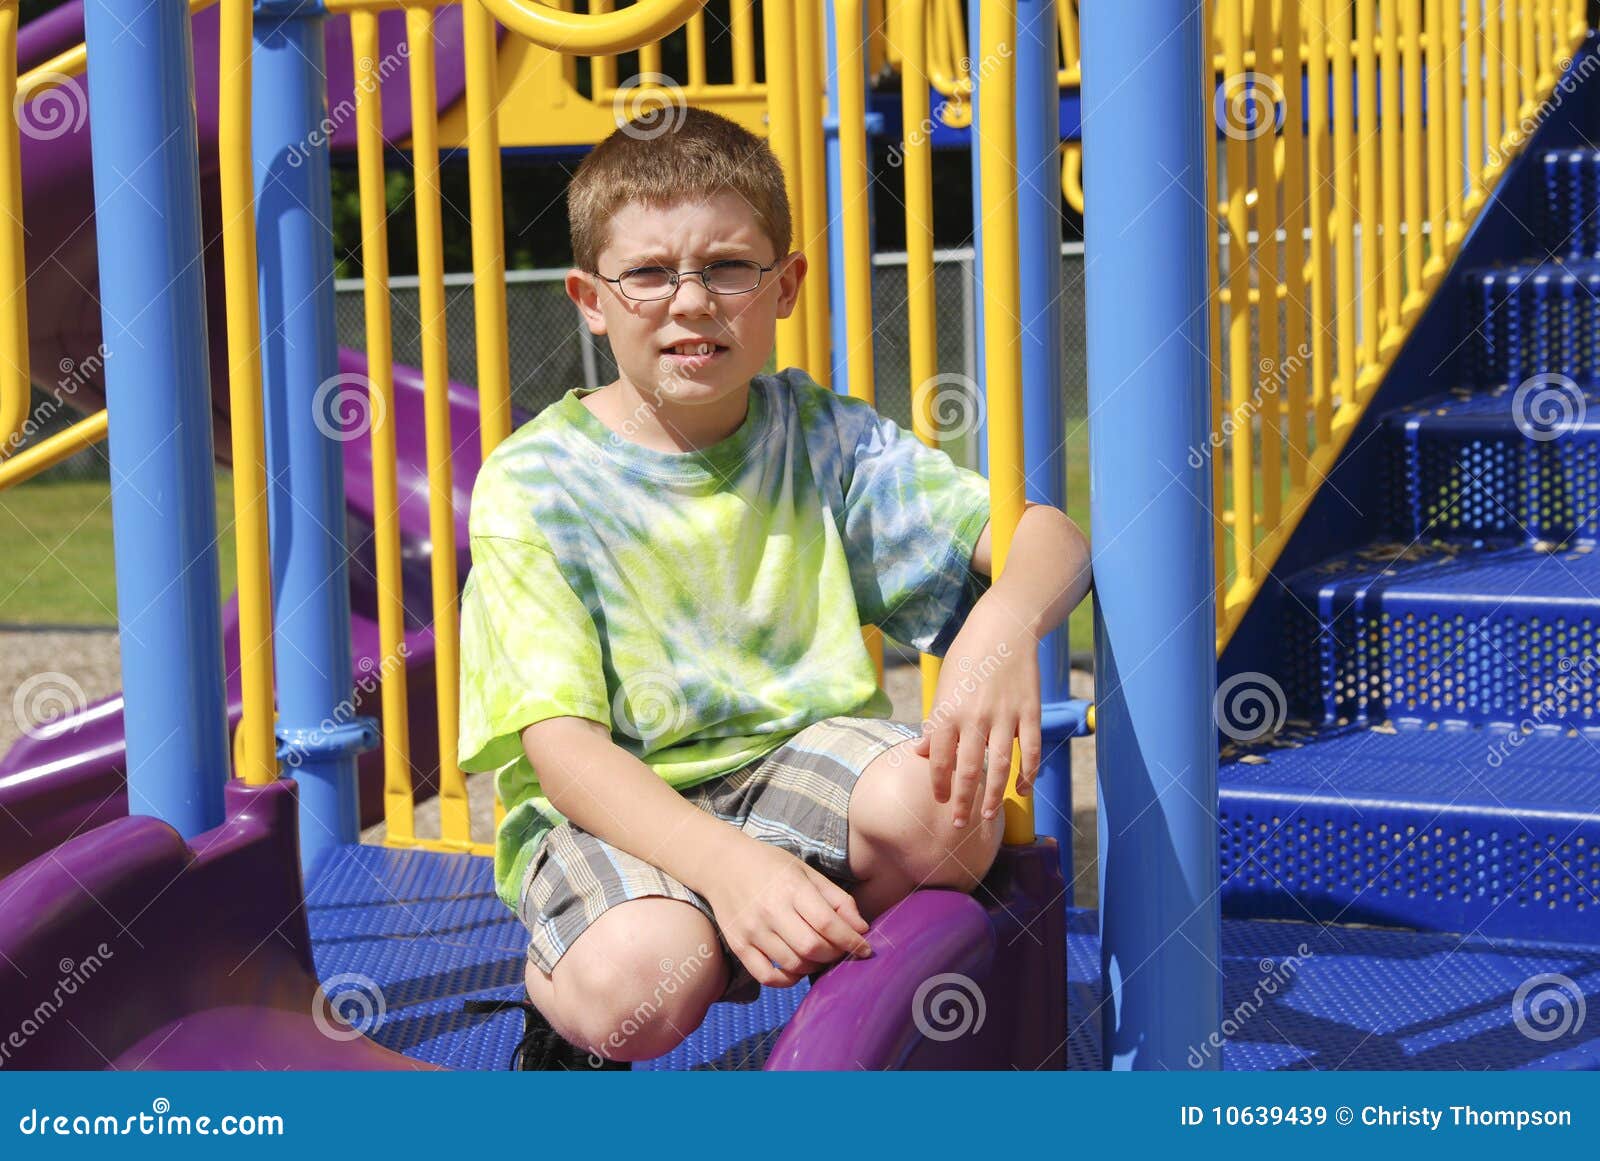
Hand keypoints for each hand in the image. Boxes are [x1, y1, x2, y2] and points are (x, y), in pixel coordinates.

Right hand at [699, 836, 872, 987]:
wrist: (722, 864)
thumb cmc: (770, 865)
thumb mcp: (806, 872)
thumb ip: (837, 899)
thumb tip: (862, 928)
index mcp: (791, 888)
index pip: (828, 924)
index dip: (851, 940)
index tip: (865, 948)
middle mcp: (770, 910)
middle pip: (812, 947)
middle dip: (835, 954)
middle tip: (841, 950)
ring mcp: (752, 930)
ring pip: (793, 964)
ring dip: (814, 966)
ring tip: (819, 956)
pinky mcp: (738, 945)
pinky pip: (767, 976)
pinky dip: (787, 980)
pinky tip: (796, 968)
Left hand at [912, 602, 1041, 827]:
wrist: (1004, 629)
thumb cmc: (967, 658)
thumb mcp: (943, 686)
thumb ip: (935, 723)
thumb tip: (923, 754)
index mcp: (949, 710)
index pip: (941, 759)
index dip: (940, 784)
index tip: (941, 801)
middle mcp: (975, 717)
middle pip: (968, 769)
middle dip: (963, 801)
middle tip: (959, 824)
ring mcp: (1005, 716)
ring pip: (1000, 766)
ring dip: (993, 795)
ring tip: (987, 816)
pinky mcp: (1030, 712)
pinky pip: (1031, 751)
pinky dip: (1028, 774)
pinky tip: (1022, 790)